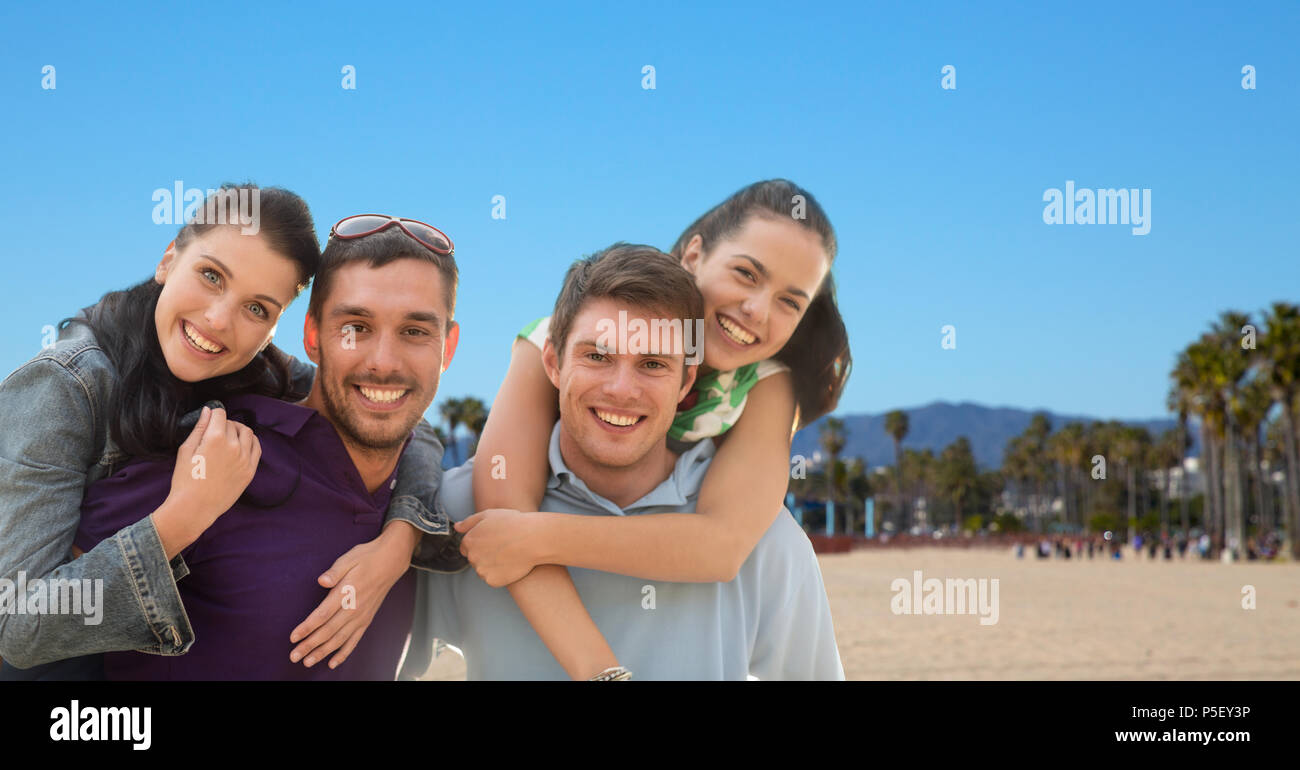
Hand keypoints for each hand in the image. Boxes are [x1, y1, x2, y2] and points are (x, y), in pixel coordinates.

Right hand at [155, 407, 260, 553]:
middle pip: (233, 424)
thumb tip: (208, 411)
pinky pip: (257, 448)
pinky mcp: (250, 471)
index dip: (214, 413)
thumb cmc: (185, 479)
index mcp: (215, 438)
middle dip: (223, 424)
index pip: (220, 414)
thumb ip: (199, 428)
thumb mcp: (186, 450)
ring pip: (248, 433)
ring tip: (228, 437)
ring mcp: (245, 459)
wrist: (195, 507)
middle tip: (214, 432)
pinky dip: (251, 442)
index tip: (210, 418)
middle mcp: (234, 446)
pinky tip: (242, 445)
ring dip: (238, 430)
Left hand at [289, 532, 410, 668]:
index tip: (293, 637)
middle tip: (293, 656)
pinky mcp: (367, 620)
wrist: (391, 562)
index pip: (322, 615)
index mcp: (346, 593)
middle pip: (328, 631)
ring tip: (307, 662)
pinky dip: (344, 653)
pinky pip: (354, 641)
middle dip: (309, 645)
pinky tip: (333, 663)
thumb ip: (334, 571)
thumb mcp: (349, 558)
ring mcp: (361, 617)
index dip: (307, 627)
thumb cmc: (366, 558)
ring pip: (339, 639)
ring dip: (323, 652)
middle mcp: (354, 609)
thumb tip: (322, 580)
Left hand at [453, 508, 542, 587]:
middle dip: (485, 555)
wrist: (533, 539)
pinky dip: (500, 575)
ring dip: (492, 565)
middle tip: (502, 548)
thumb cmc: (513, 524)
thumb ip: (469, 522)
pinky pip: (493, 579)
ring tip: (508, 555)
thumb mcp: (489, 515)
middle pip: (474, 559)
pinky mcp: (492, 581)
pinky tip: (511, 565)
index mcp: (469, 540)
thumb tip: (456, 528)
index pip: (466, 547)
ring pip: (483, 570)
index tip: (492, 542)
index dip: (479, 544)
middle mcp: (472, 556)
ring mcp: (481, 570)